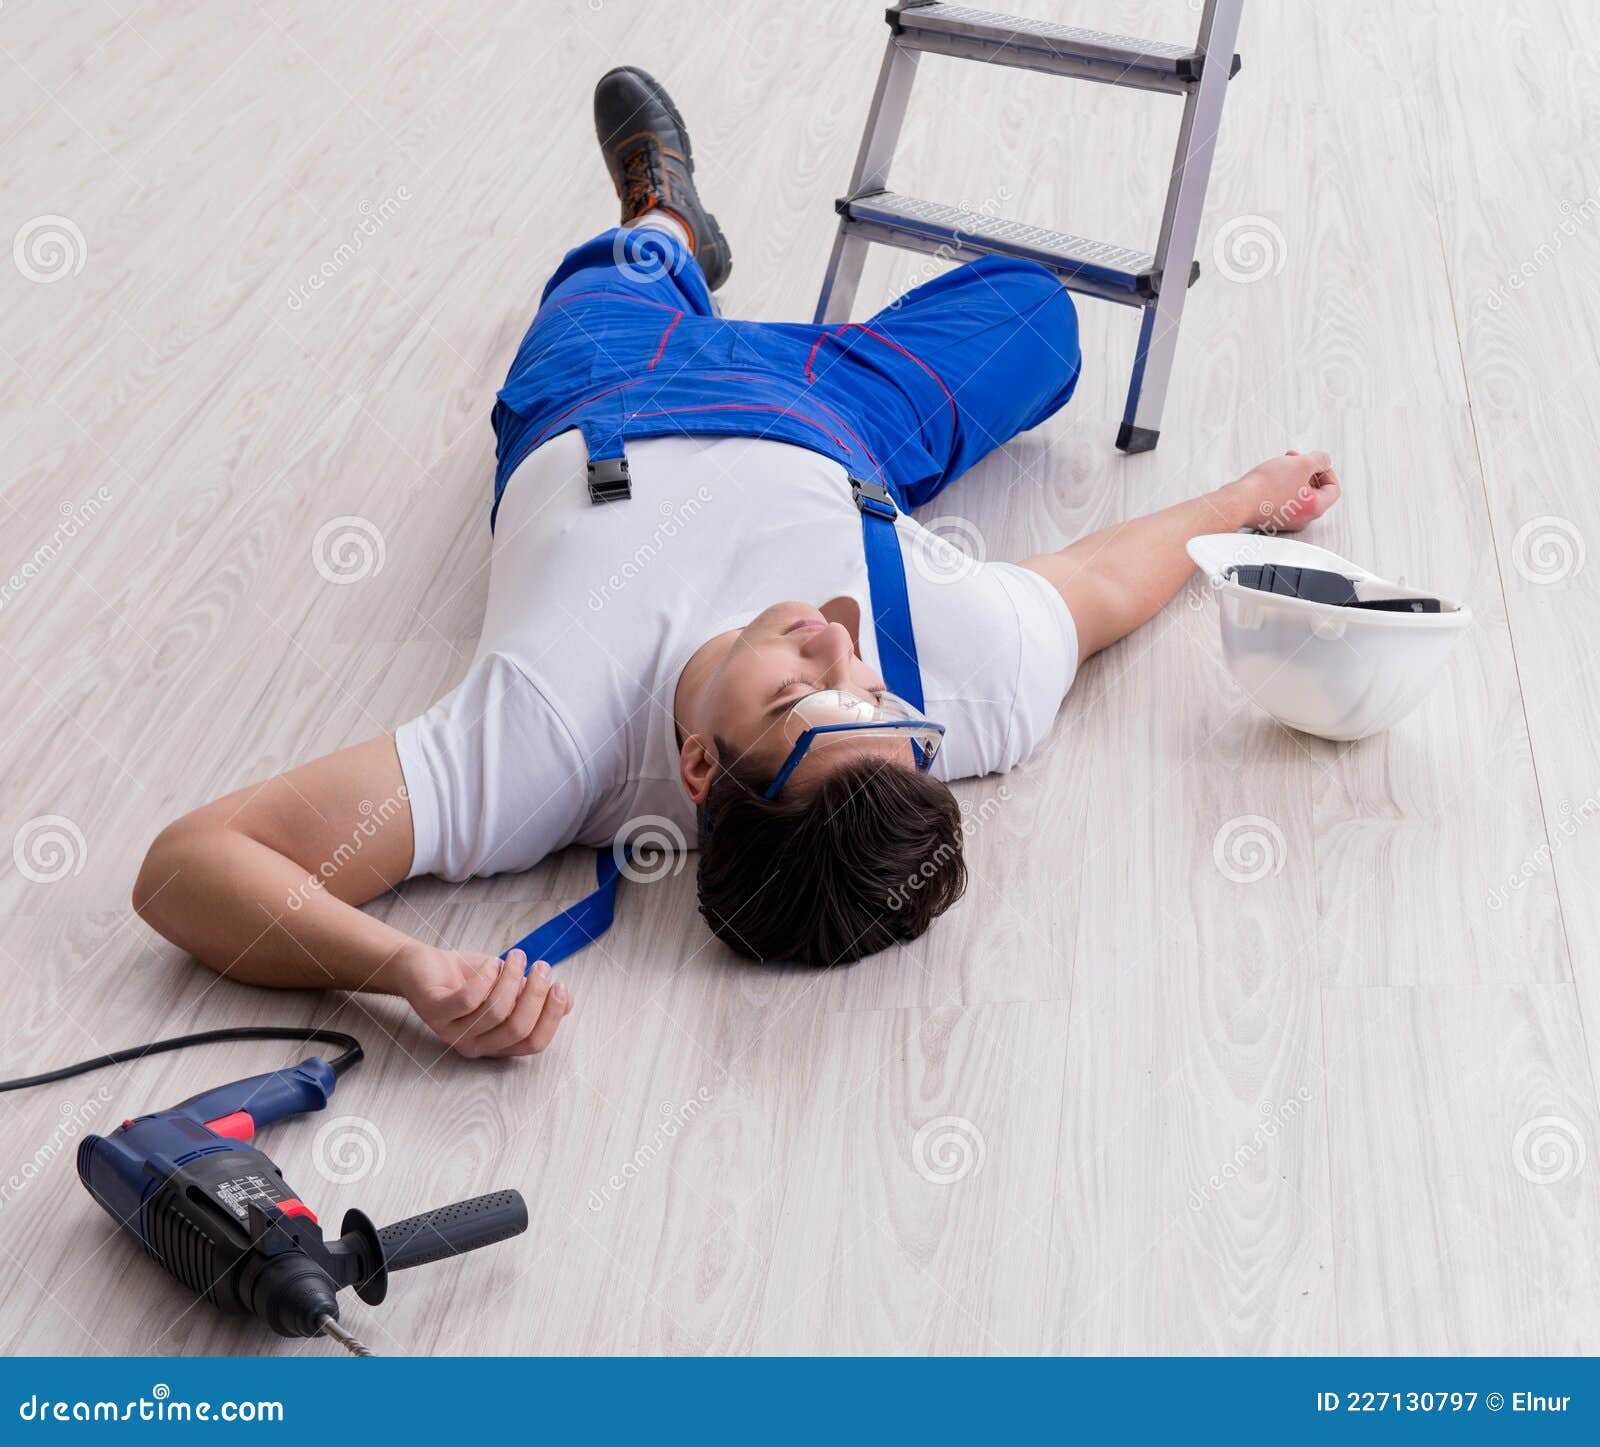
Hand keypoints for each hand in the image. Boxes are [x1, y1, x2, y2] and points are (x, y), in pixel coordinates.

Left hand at [397, 945, 572, 1058]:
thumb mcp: (509, 986)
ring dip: (513, 978)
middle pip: (517, 1029)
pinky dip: (487, 976)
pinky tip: (492, 963)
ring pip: (496, 1011)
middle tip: (543, 967)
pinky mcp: (435, 1012)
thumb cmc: (468, 978)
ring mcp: (453, 1032)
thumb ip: (535, 997)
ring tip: (518, 956)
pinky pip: (470, 998)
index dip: (551, 1016)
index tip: (561, 986)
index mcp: (496, 1044)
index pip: (533, 1043)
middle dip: (536, 994)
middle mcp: (475, 1045)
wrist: (425, 967)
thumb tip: (567, 1001)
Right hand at [1231, 449, 1341, 532]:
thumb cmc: (1266, 488)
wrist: (1238, 502)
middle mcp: (1302, 518)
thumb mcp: (1302, 463)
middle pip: (1315, 491)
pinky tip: (1269, 478)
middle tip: (1295, 461)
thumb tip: (1324, 460)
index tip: (1314, 462)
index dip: (1326, 470)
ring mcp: (1286, 520)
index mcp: (1315, 508)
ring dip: (1292, 476)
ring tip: (1280, 466)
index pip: (1333, 488)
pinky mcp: (1270, 517)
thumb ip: (1320, 459)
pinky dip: (1280, 486)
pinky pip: (1283, 500)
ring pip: (1298, 494)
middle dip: (1306, 471)